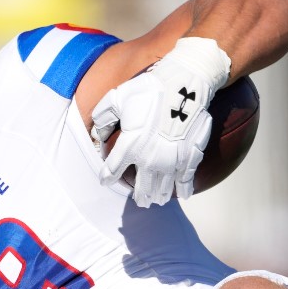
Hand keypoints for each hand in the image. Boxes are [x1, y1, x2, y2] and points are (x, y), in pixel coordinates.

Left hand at [90, 37, 228, 206]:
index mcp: (129, 146)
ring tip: (156, 200)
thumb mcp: (118, 97)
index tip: (106, 180)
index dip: (107, 177)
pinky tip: (182, 195)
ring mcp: (170, 162)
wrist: (184, 87)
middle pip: (141, 186)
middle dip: (139, 196)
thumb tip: (99, 131)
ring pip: (162, 187)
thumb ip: (104, 115)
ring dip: (158, 196)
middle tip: (140, 201)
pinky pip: (186, 181)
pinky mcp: (189, 159)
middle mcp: (149, 160)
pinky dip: (184, 190)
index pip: (113, 169)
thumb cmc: (150, 89)